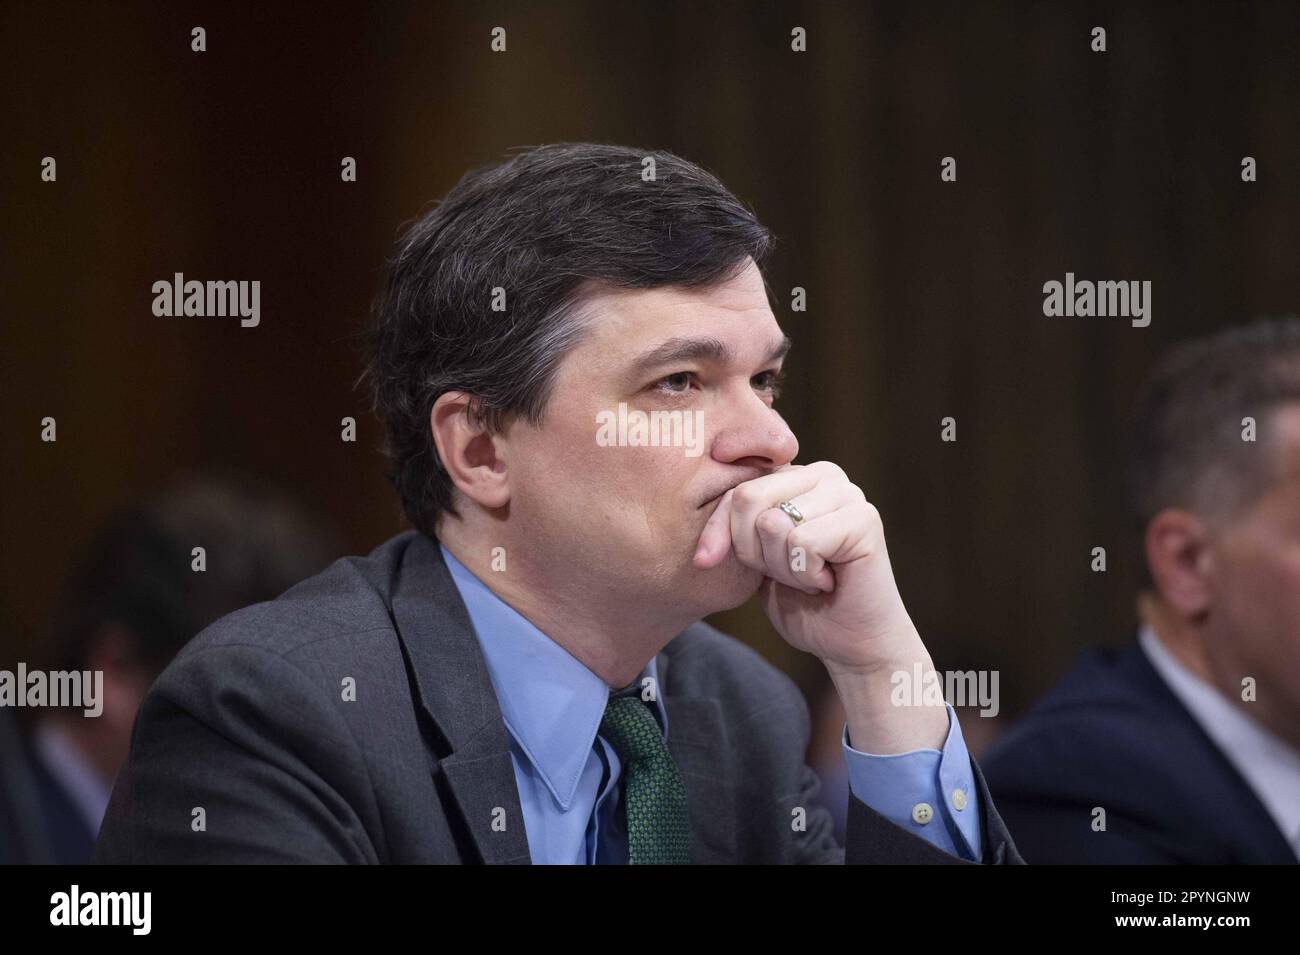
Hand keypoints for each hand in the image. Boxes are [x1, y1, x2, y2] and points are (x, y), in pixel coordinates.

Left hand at [693, 461, 945, 750]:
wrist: (851, 644)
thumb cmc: (802, 601)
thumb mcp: (752, 559)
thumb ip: (733, 527)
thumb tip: (695, 520)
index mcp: (797, 475)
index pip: (734, 488)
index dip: (716, 531)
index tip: (705, 561)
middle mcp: (825, 475)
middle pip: (748, 498)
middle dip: (750, 552)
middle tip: (784, 575)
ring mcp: (849, 494)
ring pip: (773, 523)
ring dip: (781, 568)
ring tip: (809, 578)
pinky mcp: (865, 520)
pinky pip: (801, 542)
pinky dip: (804, 575)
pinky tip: (826, 581)